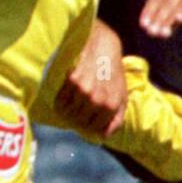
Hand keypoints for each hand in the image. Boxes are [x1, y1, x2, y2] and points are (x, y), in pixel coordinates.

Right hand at [55, 21, 127, 136]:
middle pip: (78, 123)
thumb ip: (116, 119)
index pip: (93, 129)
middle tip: (77, 110)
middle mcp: (98, 100)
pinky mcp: (72, 81)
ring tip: (71, 102)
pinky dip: (60, 101)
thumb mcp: (122, 97)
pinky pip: (60, 101)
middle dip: (76, 119)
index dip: (88, 126)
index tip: (86, 119)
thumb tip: (104, 136)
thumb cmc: (113, 73)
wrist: (103, 46)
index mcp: (111, 106)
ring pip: (67, 114)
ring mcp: (84, 91)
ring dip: (67, 111)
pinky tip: (66, 93)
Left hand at [139, 0, 181, 36]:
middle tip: (152, 32)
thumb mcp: (178, 1)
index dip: (149, 11)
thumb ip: (168, 16)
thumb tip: (157, 33)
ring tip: (162, 32)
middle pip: (166, 3)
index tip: (143, 25)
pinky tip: (180, 19)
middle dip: (158, 19)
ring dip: (169, 20)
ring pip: (178, 6)